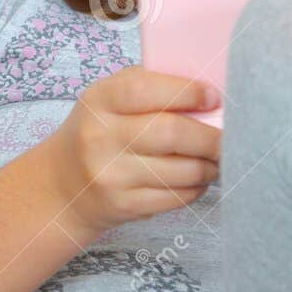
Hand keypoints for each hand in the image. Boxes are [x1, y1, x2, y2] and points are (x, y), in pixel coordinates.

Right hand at [41, 65, 221, 234]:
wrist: (63, 185)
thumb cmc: (97, 132)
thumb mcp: (107, 100)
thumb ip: (149, 87)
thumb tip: (207, 93)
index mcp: (98, 101)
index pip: (145, 90)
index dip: (187, 92)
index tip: (213, 97)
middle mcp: (99, 137)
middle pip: (172, 133)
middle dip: (211, 137)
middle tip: (228, 138)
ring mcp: (110, 174)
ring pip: (183, 170)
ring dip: (210, 166)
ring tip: (214, 160)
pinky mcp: (123, 204)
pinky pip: (177, 197)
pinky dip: (196, 188)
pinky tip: (194, 179)